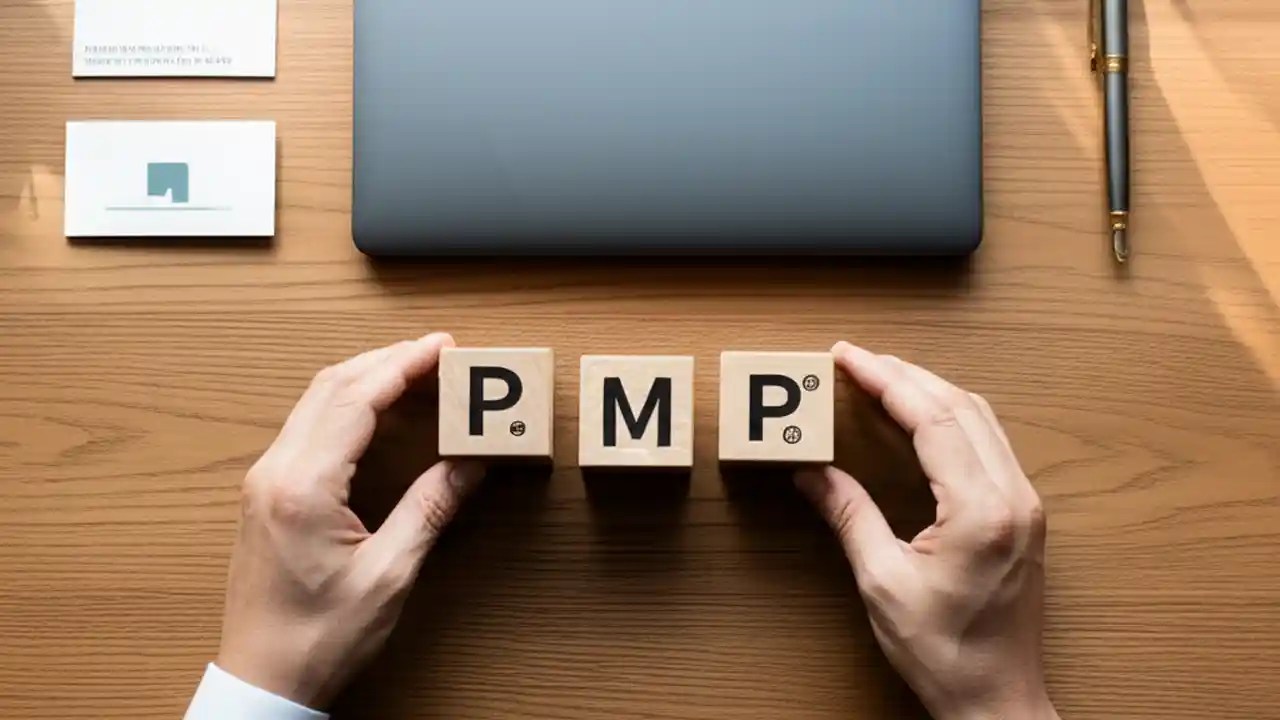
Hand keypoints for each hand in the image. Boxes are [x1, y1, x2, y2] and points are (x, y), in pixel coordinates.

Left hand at [215, 333, 484, 708]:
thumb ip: (430, 509)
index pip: (356, 398)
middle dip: (388, 359)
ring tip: (416, 371)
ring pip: (315, 400)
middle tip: (439, 353)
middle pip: (332, 385)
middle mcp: (274, 472)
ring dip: (366, 376)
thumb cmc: (319, 638)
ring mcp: (263, 480)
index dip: (404, 364)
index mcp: (303, 487)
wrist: (262, 680)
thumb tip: (471, 462)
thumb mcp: (388, 575)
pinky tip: (377, 409)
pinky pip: (306, 424)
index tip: (443, 347)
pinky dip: (347, 402)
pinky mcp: (265, 493)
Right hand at [796, 342, 1056, 719]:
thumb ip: (848, 515)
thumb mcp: (882, 582)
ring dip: (930, 389)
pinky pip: (990, 441)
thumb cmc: (946, 653)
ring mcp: (1026, 504)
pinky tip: (921, 416)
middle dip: (905, 374)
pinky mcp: (1024, 514)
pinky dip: (951, 416)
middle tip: (856, 359)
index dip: (886, 380)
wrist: (997, 699)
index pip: (932, 418)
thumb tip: (811, 472)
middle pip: (960, 406)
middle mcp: (1014, 497)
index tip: (848, 357)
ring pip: (980, 418)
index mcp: (980, 511)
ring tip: (882, 377)